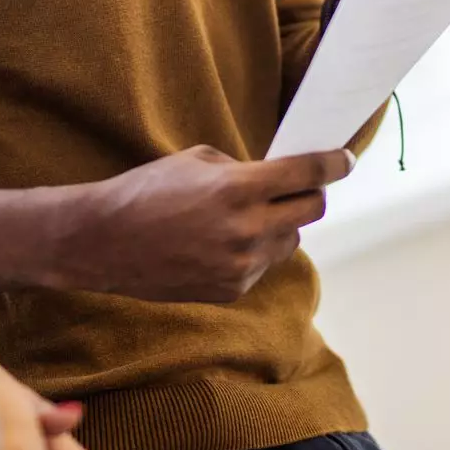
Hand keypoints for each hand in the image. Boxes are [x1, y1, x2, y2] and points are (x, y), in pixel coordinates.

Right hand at [63, 145, 352, 302]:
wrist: (104, 242)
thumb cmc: (146, 191)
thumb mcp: (196, 161)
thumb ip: (242, 169)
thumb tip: (275, 176)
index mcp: (239, 188)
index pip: (307, 173)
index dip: (334, 163)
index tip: (345, 159)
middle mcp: (247, 230)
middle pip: (312, 211)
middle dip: (312, 194)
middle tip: (300, 186)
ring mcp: (240, 265)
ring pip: (289, 240)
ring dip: (281, 224)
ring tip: (248, 216)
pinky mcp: (231, 290)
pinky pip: (262, 266)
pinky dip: (255, 251)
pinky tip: (223, 242)